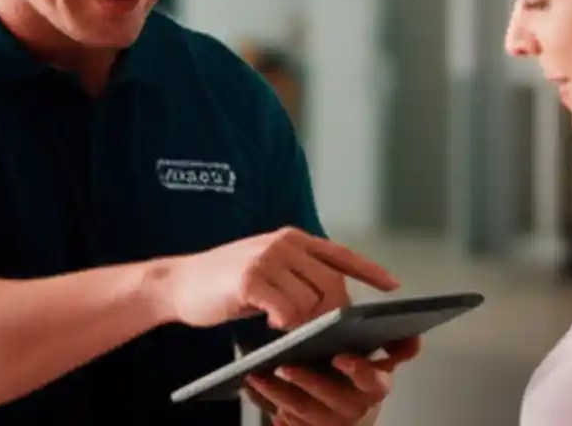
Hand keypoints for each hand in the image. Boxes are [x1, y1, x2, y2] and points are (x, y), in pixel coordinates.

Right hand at [157, 227, 398, 329]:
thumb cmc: (225, 283)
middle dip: (332, 313)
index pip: (339, 254)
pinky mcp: (251, 279)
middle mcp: (283, 243)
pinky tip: (272, 326)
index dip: (369, 270)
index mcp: (292, 238)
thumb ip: (297, 276)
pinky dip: (285, 324)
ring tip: (289, 329)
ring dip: (305, 323)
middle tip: (320, 331)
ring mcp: (267, 258)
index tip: (393, 286)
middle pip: (330, 284)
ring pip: (310, 301)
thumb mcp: (267, 269)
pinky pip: (286, 310)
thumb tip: (333, 303)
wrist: (179, 282)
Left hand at [247, 337, 421, 425]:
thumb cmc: (351, 370)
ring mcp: (331, 422)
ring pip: (303, 410)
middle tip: (285, 365)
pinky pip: (285, 420)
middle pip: (333, 398)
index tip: (341, 357)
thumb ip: (376, 339)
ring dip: (278, 392)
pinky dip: (266, 402)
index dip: (359, 371)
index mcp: (374, 385)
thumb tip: (387, 321)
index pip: (373, 380)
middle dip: (308, 381)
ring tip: (257, 374)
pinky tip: (252, 386)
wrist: (344, 405)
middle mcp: (356, 407)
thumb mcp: (367, 352)